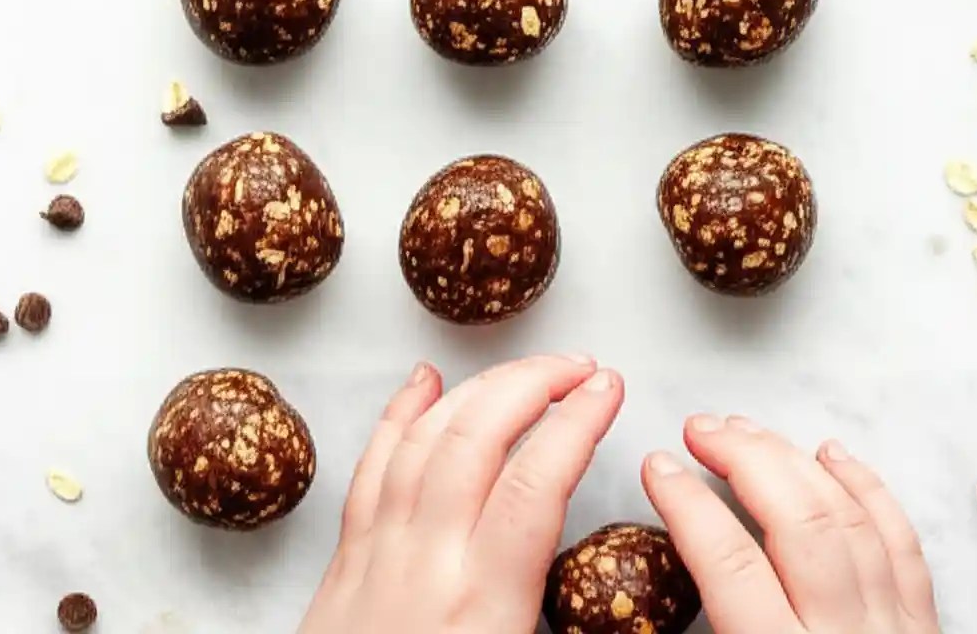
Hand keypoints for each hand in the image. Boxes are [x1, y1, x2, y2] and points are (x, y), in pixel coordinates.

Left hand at [299, 355, 623, 633]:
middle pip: (476, 441)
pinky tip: (422, 382)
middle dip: (533, 385)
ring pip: (422, 441)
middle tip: (579, 368)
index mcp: (483, 609)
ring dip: (479, 390)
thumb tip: (634, 627)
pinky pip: (370, 468)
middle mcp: (426, 567)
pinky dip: (399, 415)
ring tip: (525, 369)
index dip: (576, 423)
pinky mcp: (343, 562)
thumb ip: (571, 627)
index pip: (535, 485)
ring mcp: (376, 557)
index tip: (609, 390)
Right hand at [642, 416, 939, 633]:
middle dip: (744, 460)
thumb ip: (704, 629)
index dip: (688, 506)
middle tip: (702, 429)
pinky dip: (868, 489)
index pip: (729, 564)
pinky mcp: (924, 625)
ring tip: (749, 431)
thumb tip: (645, 590)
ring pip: (847, 519)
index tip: (658, 467)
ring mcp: (892, 627)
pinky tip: (835, 455)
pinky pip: (901, 542)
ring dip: (794, 462)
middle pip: (796, 522)